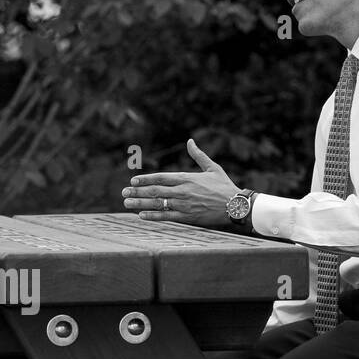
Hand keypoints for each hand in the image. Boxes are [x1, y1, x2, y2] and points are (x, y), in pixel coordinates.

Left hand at [121, 138, 237, 227]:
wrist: (236, 206)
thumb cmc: (224, 186)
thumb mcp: (212, 167)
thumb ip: (198, 155)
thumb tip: (190, 141)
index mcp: (187, 178)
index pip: (161, 177)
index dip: (145, 179)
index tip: (133, 181)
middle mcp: (182, 191)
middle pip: (155, 191)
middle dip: (137, 192)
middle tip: (123, 193)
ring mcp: (184, 205)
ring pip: (157, 204)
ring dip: (140, 204)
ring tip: (127, 204)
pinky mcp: (187, 217)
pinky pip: (166, 216)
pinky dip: (153, 216)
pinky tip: (141, 215)